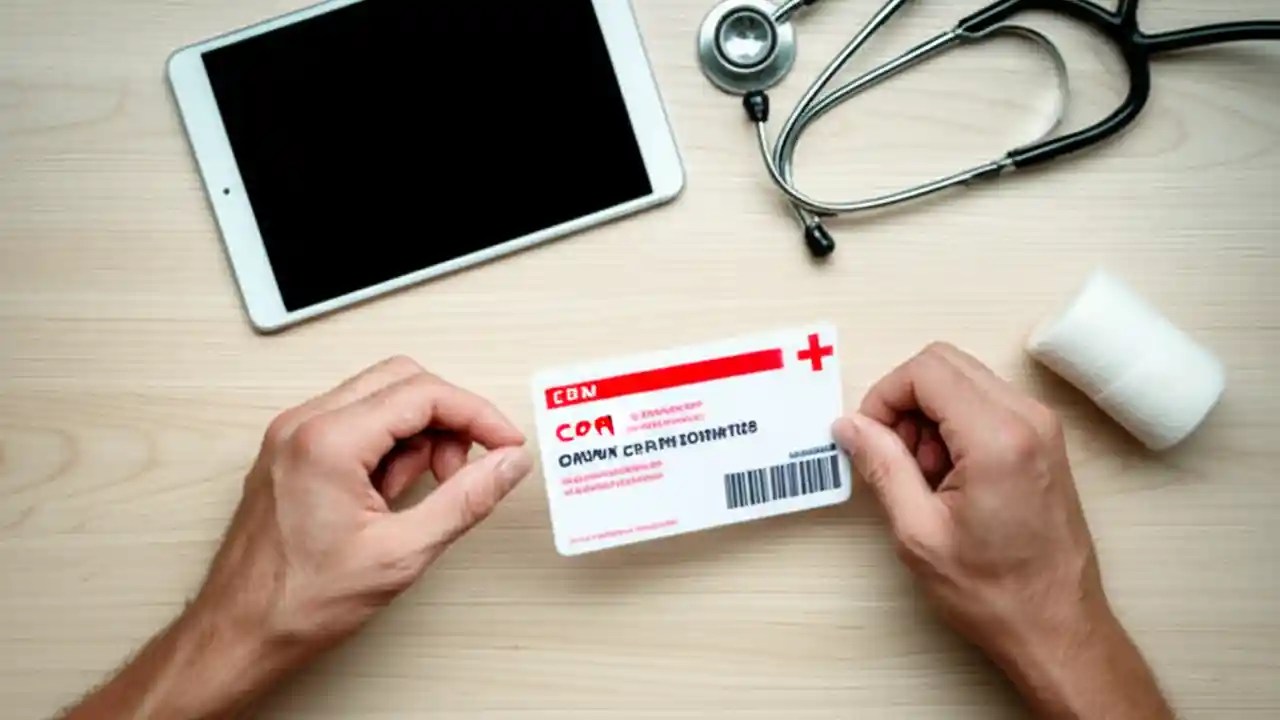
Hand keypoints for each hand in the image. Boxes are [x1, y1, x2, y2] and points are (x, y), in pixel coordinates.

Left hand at [61, 356, 531, 718]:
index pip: (424, 393)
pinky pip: (354, 422)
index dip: (477, 415)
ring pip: (379, 399)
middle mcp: (303, 424)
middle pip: (402, 381)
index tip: (506, 445)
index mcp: (328, 441)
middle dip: (447, 420)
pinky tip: (389, 497)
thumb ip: (465, 500)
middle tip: (465, 468)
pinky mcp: (291, 450)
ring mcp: (292, 434)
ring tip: (418, 495)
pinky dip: (387, 448)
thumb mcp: (401, 554)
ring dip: (416, 436)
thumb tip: (508, 464)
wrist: (238, 633)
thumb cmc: (299, 602)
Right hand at [833, 342, 1171, 718]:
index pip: (926, 370)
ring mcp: (1042, 426)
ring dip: (929, 415)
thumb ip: (881, 466)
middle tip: (895, 457)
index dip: (885, 397)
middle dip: (905, 401)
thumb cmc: (995, 592)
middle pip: (945, 363)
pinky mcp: (1044, 440)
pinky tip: (948, 477)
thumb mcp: (919, 532)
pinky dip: (954, 425)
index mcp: (998, 438)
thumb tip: (850, 426)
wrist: (1057, 627)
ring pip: (964, 380)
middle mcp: (1028, 419)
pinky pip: (985, 402)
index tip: (871, 438)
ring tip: (925, 476)